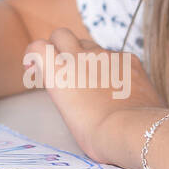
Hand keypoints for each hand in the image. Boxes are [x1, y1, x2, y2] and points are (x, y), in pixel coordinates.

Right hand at [22, 28, 164, 162]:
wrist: (134, 131)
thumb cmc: (98, 134)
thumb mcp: (68, 114)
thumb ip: (64, 91)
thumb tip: (69, 86)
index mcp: (58, 72)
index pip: (37, 47)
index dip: (34, 56)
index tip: (35, 67)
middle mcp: (79, 56)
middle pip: (61, 34)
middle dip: (59, 45)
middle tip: (64, 66)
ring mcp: (106, 54)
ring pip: (91, 45)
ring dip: (88, 58)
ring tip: (97, 83)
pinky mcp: (128, 58)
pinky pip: (116, 56)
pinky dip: (114, 67)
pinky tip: (121, 87)